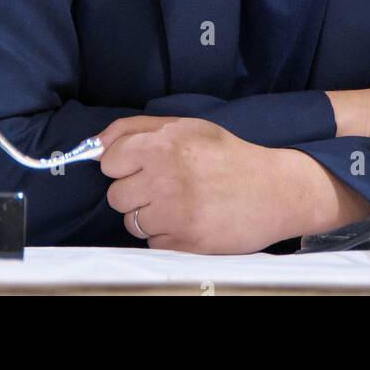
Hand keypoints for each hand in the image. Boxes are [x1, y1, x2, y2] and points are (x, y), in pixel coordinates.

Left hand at [95, 115, 293, 253]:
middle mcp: (166, 177)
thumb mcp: (187, 126)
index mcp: (164, 144)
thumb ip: (136, 129)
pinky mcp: (185, 241)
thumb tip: (95, 146)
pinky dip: (166, 235)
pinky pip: (152, 243)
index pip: (109, 161)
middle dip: (135, 192)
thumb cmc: (227, 156)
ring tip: (177, 204)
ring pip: (131, 222)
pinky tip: (188, 220)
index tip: (140, 166)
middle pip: (115, 195)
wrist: (274, 191)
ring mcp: (175, 212)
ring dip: (149, 216)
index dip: (123, 164)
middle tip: (163, 186)